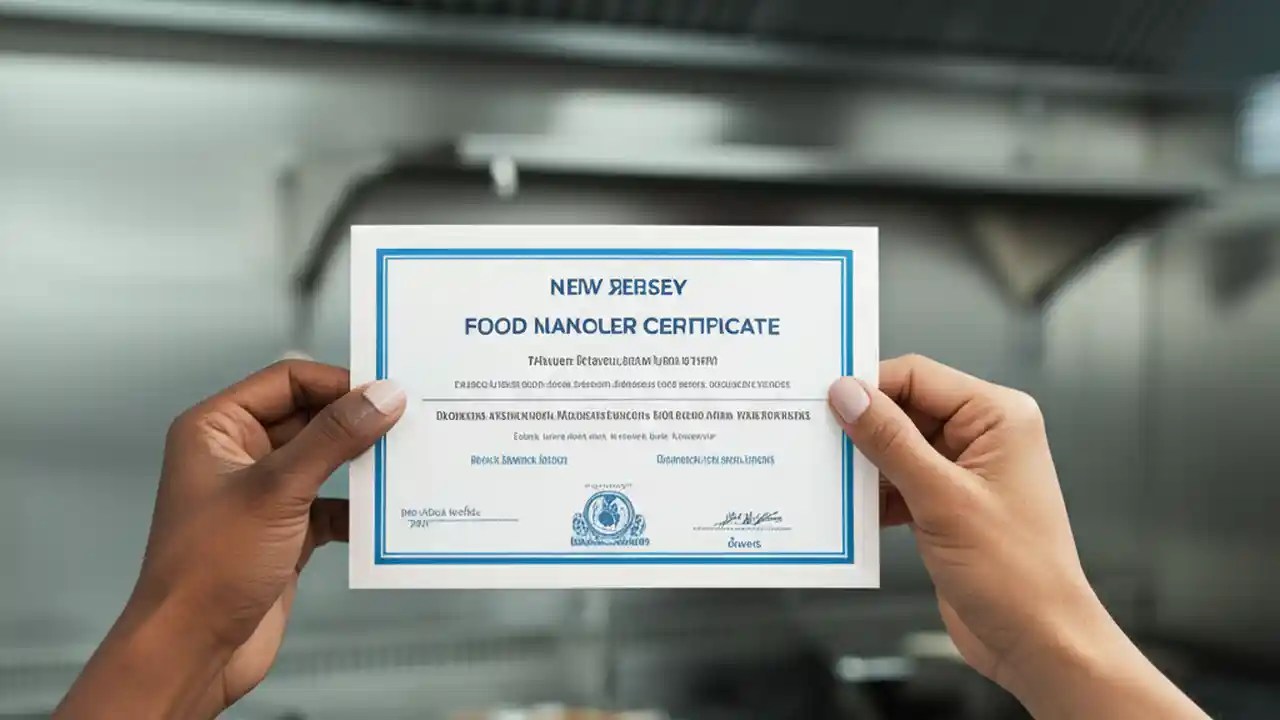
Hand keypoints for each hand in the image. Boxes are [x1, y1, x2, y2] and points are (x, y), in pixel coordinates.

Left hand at [56, 361, 404, 718]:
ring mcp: (263, 495)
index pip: (288, 381)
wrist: (194, 651)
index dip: (338, 382)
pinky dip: (358, 509)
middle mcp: (237, 456)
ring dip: (361, 465)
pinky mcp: (285, 532)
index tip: (386, 390)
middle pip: (312, 418)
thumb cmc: (206, 569)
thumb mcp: (277, 490)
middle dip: (356, 423)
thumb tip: (382, 396)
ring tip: (403, 463)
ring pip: (325, 462)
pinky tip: (384, 515)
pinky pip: (331, 505)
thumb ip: (333, 438)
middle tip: (406, 422)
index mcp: (217, 429)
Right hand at [829, 355, 1205, 719]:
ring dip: (866, 466)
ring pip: (897, 447)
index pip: (917, 376)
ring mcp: (966, 471)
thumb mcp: (942, 500)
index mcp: (999, 417)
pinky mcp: (949, 504)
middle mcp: (985, 436)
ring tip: (832, 480)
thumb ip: (891, 442)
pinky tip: (854, 512)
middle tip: (818, 441)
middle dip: (863, 429)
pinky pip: (900, 482)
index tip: (824, 402)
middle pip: (904, 409)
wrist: (1038, 641)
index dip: (869, 386)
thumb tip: (848, 394)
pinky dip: (875, 495)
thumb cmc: (1017, 574)